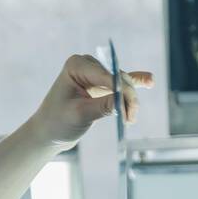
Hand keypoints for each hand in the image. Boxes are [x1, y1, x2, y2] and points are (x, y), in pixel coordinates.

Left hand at [25, 53, 153, 153]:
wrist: (47, 133)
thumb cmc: (57, 123)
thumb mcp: (80, 115)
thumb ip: (103, 106)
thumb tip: (124, 101)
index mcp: (77, 65)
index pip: (107, 76)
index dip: (121, 91)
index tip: (128, 111)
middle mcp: (87, 65)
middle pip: (117, 78)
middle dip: (127, 98)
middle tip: (131, 119)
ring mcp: (95, 74)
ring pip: (122, 84)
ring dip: (130, 100)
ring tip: (133, 117)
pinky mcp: (100, 86)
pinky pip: (120, 85)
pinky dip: (133, 86)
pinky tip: (149, 81)